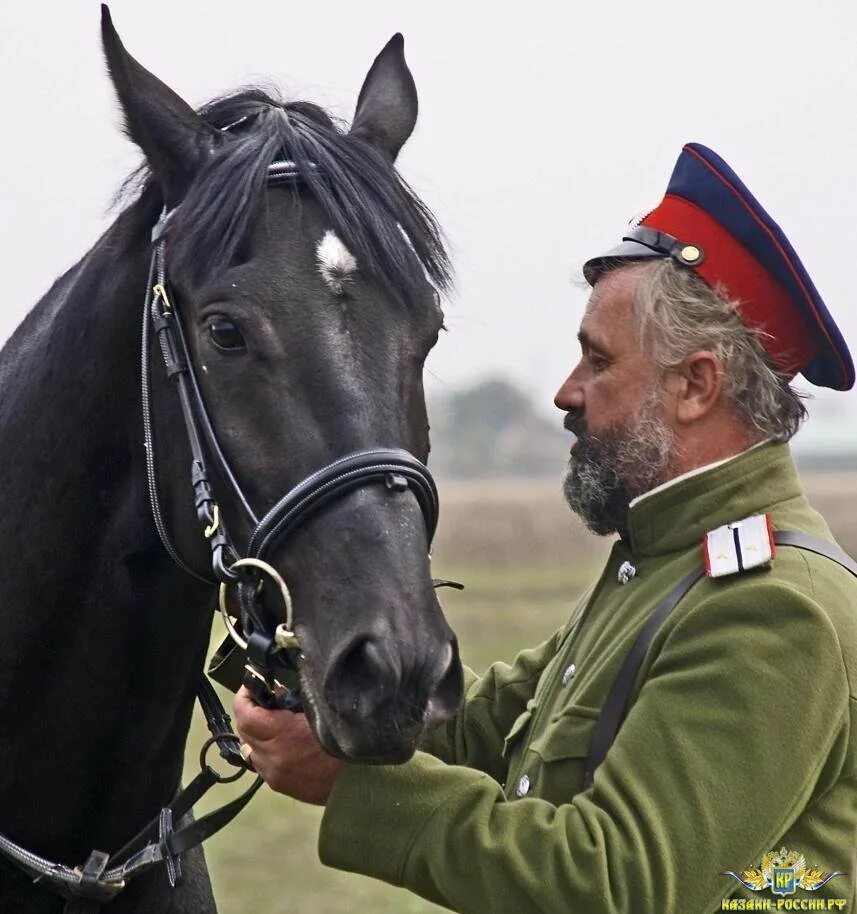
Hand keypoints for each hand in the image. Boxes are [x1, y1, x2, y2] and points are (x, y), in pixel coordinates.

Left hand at [233, 686, 342, 803]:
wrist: (359, 779)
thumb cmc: (344, 738)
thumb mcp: (321, 711)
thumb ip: (295, 700)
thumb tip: (277, 690)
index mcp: (283, 736)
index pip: (246, 715)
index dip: (244, 697)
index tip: (253, 684)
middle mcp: (271, 758)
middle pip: (244, 731)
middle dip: (249, 711)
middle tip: (264, 696)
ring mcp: (273, 775)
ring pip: (249, 749)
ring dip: (254, 731)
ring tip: (270, 718)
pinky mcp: (279, 785)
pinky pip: (260, 762)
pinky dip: (263, 747)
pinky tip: (279, 740)